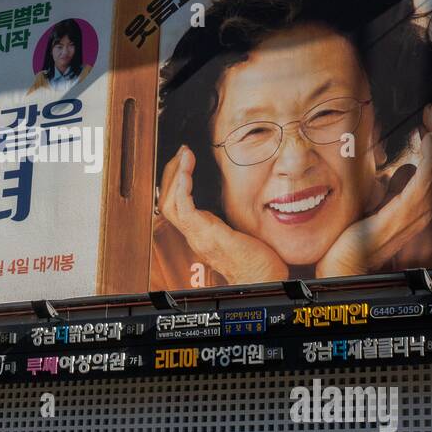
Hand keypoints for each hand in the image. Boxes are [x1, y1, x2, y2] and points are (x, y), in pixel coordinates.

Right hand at [158, 145, 287, 284]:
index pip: (176, 204)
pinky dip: (182, 189)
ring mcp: (199, 236)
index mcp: (201, 232)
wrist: (264, 280)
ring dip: (175, 176)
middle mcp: (195, 235)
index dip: (177, 180)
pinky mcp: (207, 236)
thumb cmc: (258, 259)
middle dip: (172, 173)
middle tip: (182, 152)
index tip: (186, 159)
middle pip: (167, 201)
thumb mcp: (239, 230)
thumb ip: (230, 215)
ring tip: (184, 156)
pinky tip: (186, 173)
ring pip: (170, 204)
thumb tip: (235, 193)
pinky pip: (184, 210)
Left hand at [316, 104, 431, 277]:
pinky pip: (424, 182)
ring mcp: (414, 213)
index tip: (429, 117)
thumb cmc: (352, 236)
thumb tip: (383, 161)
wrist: (343, 265)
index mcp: (413, 204)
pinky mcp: (402, 215)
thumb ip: (382, 182)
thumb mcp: (370, 199)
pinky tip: (429, 139)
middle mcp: (420, 208)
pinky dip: (430, 158)